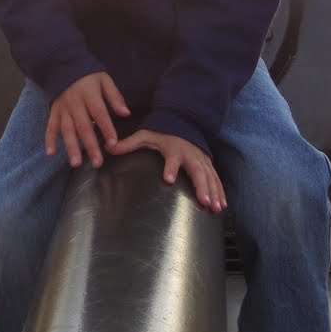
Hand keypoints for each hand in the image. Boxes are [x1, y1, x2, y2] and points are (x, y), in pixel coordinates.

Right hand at [46, 72, 129, 168]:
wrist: (64, 67)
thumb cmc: (88, 76)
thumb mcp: (104, 80)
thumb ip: (115, 97)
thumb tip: (126, 113)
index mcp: (89, 95)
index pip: (99, 113)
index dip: (106, 128)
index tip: (113, 143)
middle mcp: (75, 104)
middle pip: (83, 127)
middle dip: (90, 146)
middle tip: (97, 162)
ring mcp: (63, 109)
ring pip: (67, 130)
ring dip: (71, 147)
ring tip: (75, 163)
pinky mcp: (54, 112)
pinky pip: (50, 127)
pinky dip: (49, 140)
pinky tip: (51, 153)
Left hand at [110, 129, 226, 213]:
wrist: (182, 124)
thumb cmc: (162, 133)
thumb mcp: (145, 135)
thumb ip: (128, 143)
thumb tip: (109, 147)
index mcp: (174, 148)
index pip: (172, 159)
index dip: (170, 168)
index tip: (168, 179)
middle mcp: (190, 155)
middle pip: (197, 171)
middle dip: (202, 186)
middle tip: (204, 201)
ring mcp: (201, 161)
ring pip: (209, 177)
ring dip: (213, 192)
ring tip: (215, 208)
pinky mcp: (207, 165)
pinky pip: (215, 179)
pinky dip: (220, 192)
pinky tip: (222, 205)